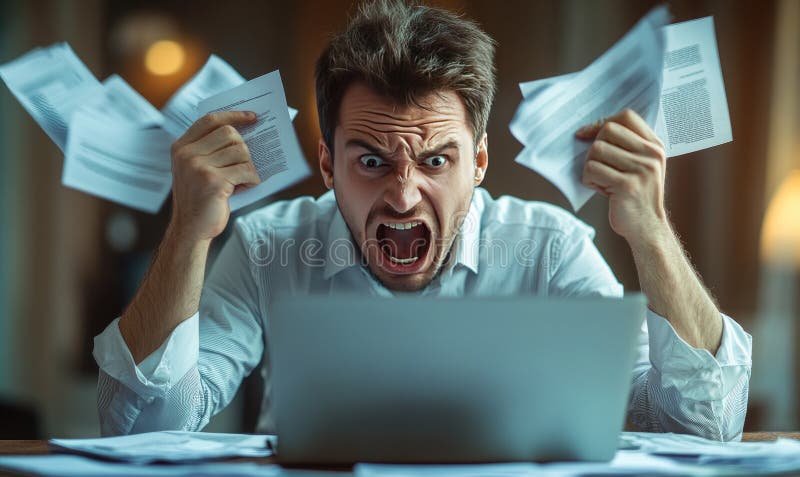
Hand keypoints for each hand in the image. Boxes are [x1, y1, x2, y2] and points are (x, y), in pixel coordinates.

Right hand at [169, 111, 260, 242]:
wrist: (190, 229)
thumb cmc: (200, 199)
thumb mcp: (196, 169)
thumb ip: (210, 151)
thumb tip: (245, 134)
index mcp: (181, 147)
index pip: (210, 120)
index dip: (233, 115)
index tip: (251, 116)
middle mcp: (187, 154)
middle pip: (229, 134)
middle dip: (243, 148)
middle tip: (243, 164)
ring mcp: (198, 167)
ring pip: (240, 151)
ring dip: (248, 166)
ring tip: (242, 180)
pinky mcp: (213, 181)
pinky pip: (246, 171)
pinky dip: (252, 180)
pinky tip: (245, 188)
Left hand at [577, 109, 667, 243]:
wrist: (647, 227)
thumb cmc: (635, 195)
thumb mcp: (640, 166)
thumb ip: (626, 146)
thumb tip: (590, 129)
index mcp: (655, 146)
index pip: (626, 117)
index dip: (602, 122)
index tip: (587, 134)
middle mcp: (651, 155)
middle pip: (608, 130)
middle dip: (594, 147)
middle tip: (598, 166)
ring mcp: (641, 170)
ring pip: (597, 150)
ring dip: (590, 166)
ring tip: (601, 179)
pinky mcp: (627, 185)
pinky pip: (592, 170)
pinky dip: (589, 180)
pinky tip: (600, 188)